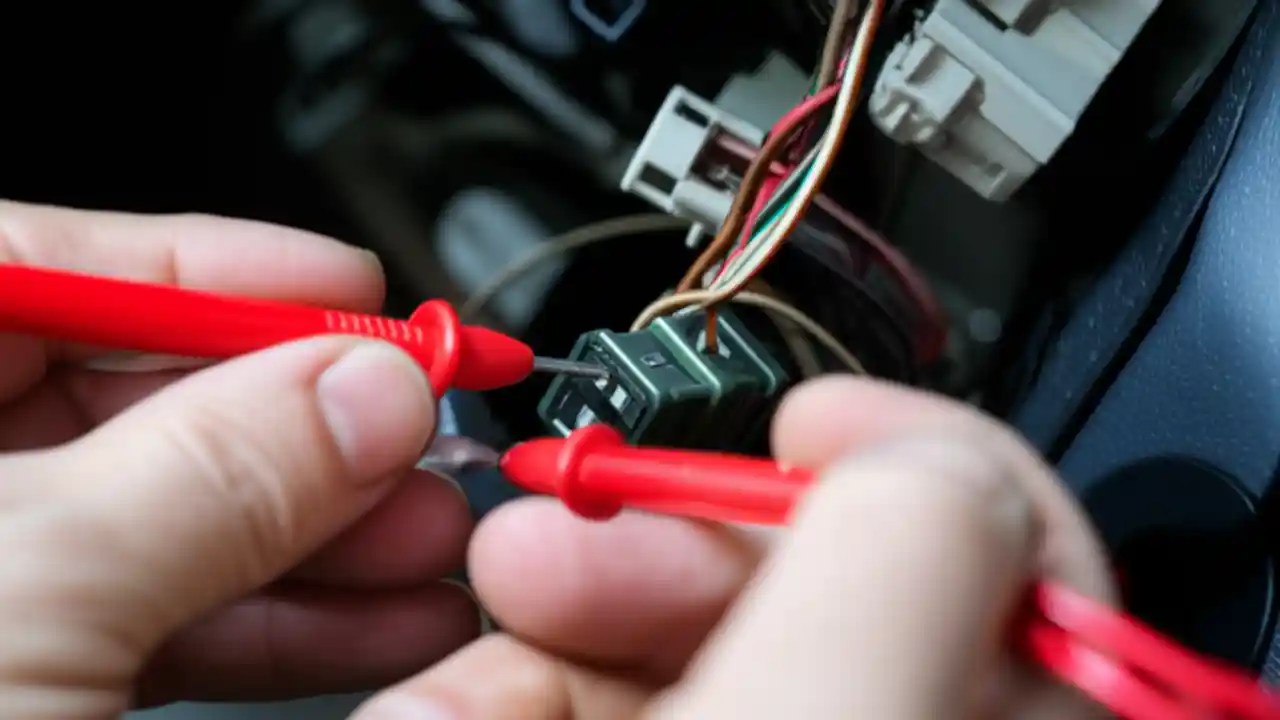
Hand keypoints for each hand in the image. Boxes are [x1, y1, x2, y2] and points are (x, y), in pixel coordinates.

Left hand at [0, 202, 478, 718]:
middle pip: (133, 399)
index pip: (42, 268)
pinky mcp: (37, 682)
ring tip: (431, 534)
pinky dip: (289, 623)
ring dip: (326, 531)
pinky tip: (386, 617)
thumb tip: (364, 390)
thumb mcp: (30, 582)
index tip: (347, 286)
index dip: (208, 266)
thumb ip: (208, 470)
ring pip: (173, 521)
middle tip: (413, 425)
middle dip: (303, 420)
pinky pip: (172, 624)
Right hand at [352, 377, 1117, 718]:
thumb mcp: (831, 712)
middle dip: (660, 548)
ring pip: (676, 656)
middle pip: (804, 594)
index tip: (803, 419)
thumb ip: (903, 548)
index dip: (913, 455)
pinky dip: (508, 705)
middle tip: (552, 544)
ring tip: (459, 672)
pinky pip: (600, 712)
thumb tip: (913, 446)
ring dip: (546, 639)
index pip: (1012, 554)